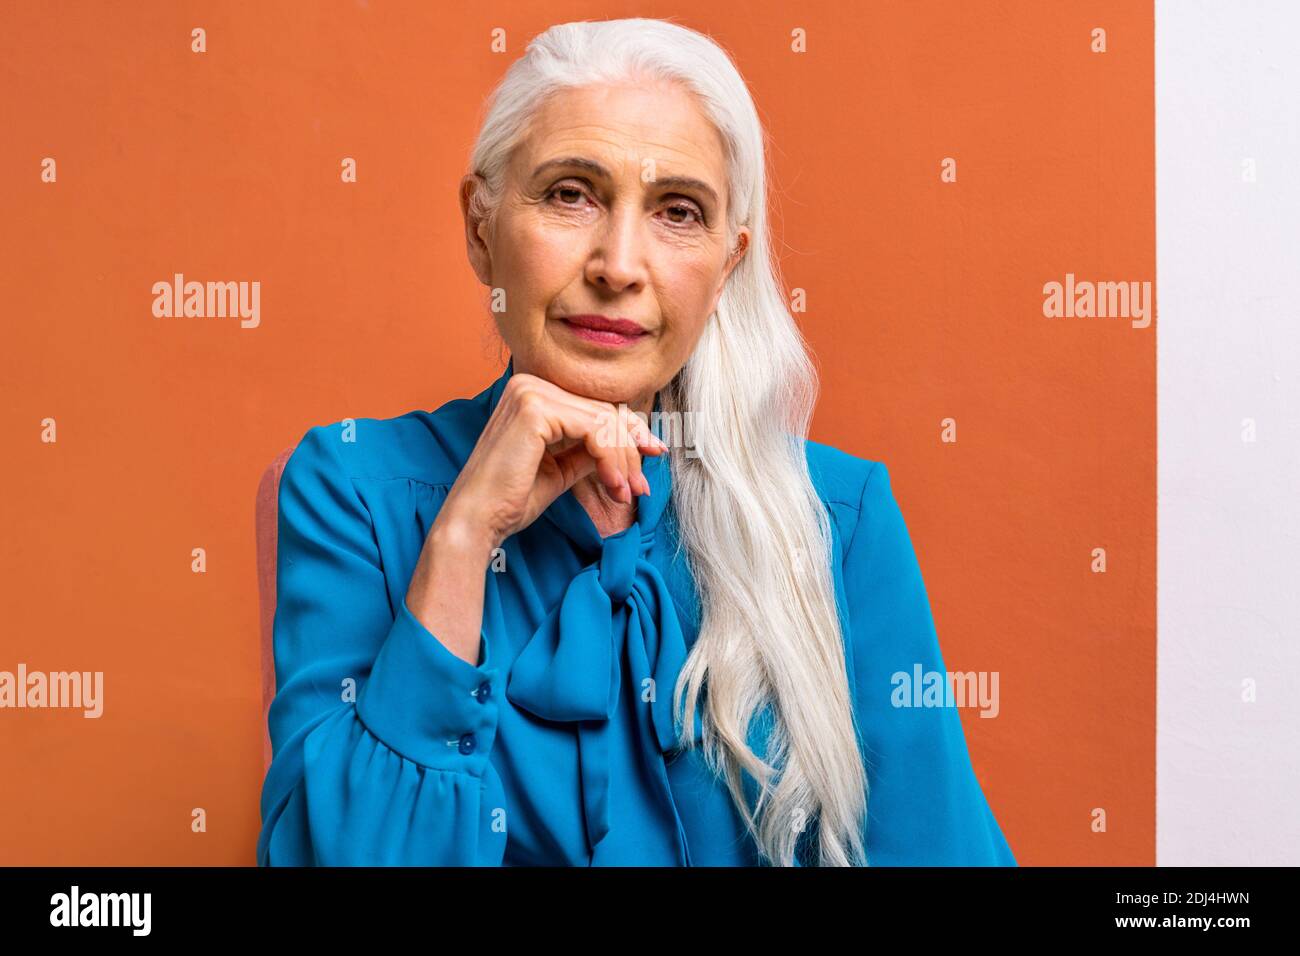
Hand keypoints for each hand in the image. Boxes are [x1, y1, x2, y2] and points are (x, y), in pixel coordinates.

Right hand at [434, 372, 668, 552]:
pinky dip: (610, 459)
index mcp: (532, 394)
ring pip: (603, 420)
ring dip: (623, 460)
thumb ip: (588, 450)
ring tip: (626, 492)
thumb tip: (627, 445)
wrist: (477, 521)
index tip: (652, 454)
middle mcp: (529, 384)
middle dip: (630, 450)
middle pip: (603, 411)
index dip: (628, 431)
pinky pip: (593, 430)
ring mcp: (530, 393)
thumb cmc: (510, 500)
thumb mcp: (560, 469)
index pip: (594, 406)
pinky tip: (614, 486)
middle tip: (642, 486)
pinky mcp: (535, 409)